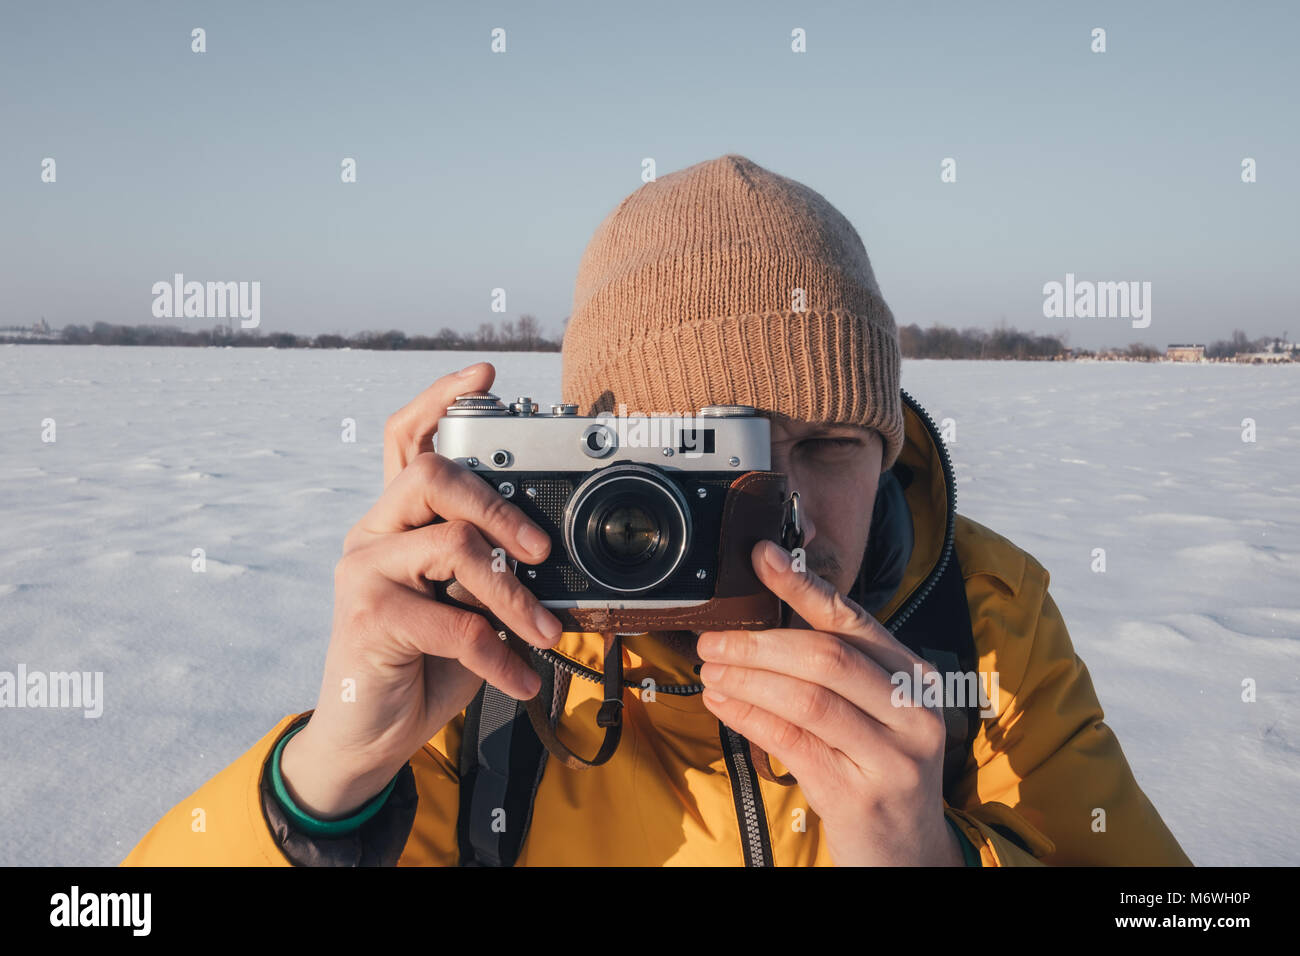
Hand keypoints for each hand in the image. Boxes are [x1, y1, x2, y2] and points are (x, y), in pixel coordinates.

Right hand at [280, 362, 561, 817]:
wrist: (370, 733)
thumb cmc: (425, 661)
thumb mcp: (465, 603)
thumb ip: (487, 566)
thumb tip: (546, 547)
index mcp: (397, 520)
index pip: (407, 439)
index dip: (441, 399)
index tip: (485, 376)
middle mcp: (373, 534)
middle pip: (433, 475)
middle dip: (501, 507)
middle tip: (543, 550)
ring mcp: (364, 572)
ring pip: (453, 546)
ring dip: (515, 595)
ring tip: (547, 633)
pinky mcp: (367, 617)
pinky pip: (454, 622)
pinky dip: (500, 653)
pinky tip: (521, 676)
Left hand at [697, 539, 963, 865]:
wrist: (906, 852)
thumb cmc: (877, 767)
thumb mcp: (872, 711)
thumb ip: (834, 667)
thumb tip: (761, 619)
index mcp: (914, 677)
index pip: (853, 619)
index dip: (803, 584)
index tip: (761, 556)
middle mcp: (914, 712)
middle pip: (827, 657)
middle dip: (759, 644)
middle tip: (712, 640)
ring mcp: (892, 757)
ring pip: (807, 699)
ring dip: (747, 680)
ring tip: (710, 671)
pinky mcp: (860, 796)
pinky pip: (792, 743)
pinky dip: (749, 718)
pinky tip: (723, 705)